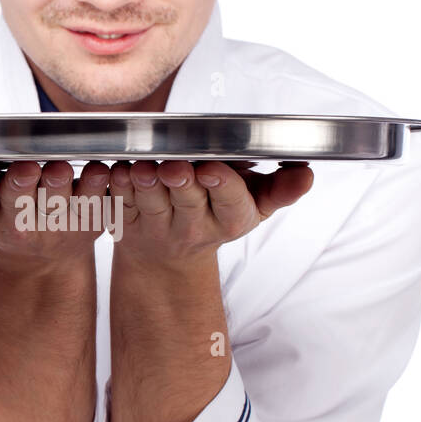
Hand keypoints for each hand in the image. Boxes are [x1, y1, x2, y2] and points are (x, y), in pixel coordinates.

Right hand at [0, 160, 110, 269]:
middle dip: (22, 185)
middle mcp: (16, 224)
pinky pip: (96, 203)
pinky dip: (101, 186)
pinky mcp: (86, 223)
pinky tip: (104, 168)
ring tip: (62, 167)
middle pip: (18, 202)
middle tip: (28, 166)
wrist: (37, 259)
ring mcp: (53, 225)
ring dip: (62, 187)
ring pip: (58, 204)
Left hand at [107, 158, 313, 264]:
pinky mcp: (129, 224)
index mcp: (230, 220)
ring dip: (145, 185)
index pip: (231, 203)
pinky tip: (113, 171)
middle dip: (181, 181)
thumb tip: (307, 174)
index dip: (221, 185)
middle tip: (174, 165)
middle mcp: (195, 226)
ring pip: (151, 204)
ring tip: (141, 167)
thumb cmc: (217, 214)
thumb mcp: (254, 206)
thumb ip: (281, 189)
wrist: (170, 256)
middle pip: (188, 201)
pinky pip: (120, 205)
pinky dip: (114, 189)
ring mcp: (159, 227)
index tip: (212, 168)